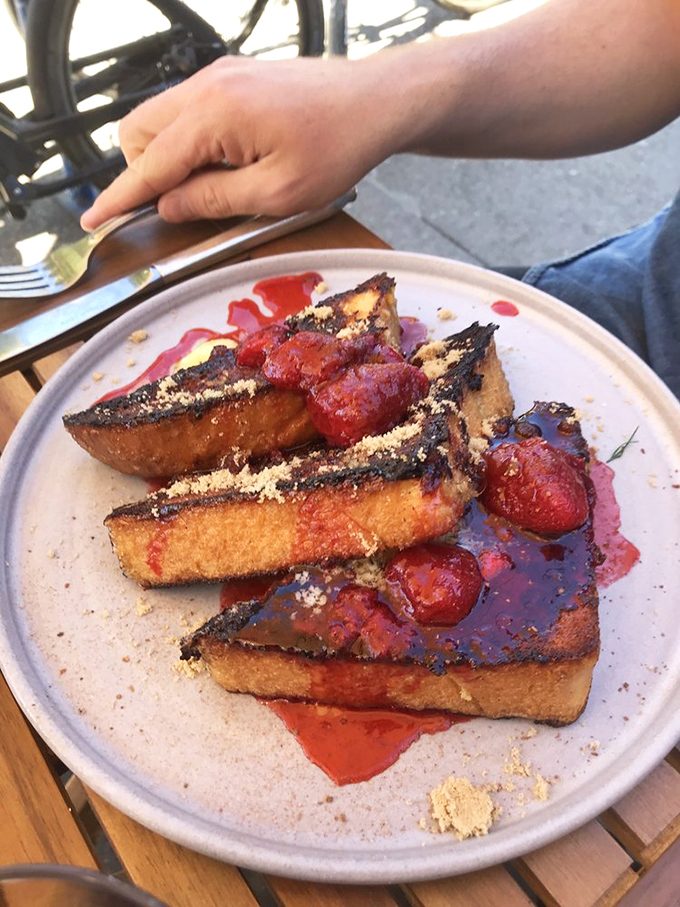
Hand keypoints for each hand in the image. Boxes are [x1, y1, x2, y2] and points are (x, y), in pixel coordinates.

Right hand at [80, 55, 401, 229]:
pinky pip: (189, 110)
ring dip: (170, 157)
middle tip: (186, 204)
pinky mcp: (234, 77)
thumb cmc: (338, 147)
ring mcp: (220, 76)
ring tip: (217, 184)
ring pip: (161, 118)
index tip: (94, 221)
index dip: (120, 198)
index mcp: (213, 114)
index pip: (148, 164)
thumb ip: (214, 201)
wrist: (377, 101)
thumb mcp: (276, 194)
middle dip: (146, 173)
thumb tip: (168, 206)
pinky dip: (193, 140)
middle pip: (139, 132)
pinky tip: (231, 161)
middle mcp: (207, 85)